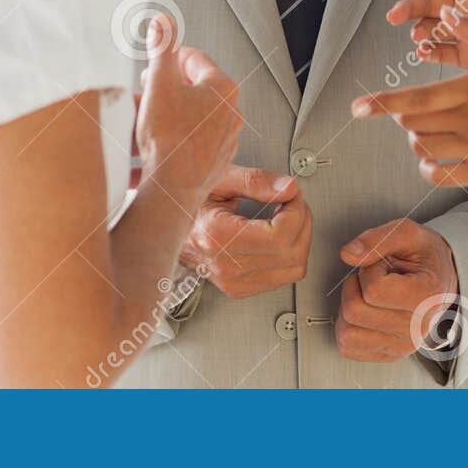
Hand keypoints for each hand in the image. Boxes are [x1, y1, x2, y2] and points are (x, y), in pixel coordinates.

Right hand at [135, 14, 241, 201]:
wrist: (173, 188)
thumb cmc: (170, 139)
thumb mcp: (159, 83)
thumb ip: (162, 48)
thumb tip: (164, 21)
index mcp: (222, 88)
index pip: (195, 59)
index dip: (170, 57)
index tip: (158, 60)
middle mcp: (230, 113)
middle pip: (195, 88)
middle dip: (167, 86)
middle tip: (148, 88)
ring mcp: (224, 139)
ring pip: (193, 116)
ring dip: (170, 112)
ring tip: (144, 117)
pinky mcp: (215, 161)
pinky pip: (193, 140)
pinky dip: (175, 137)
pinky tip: (155, 143)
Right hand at [180, 165, 311, 299]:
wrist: (165, 225)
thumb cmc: (188, 200)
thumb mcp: (218, 178)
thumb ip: (255, 181)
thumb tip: (289, 189)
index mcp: (217, 236)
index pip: (279, 235)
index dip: (296, 209)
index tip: (291, 193)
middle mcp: (224, 265)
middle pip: (292, 252)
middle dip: (302, 220)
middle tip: (291, 200)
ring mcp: (231, 282)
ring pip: (293, 268)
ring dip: (300, 238)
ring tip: (286, 215)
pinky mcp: (237, 288)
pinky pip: (284, 277)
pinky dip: (290, 254)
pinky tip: (279, 235)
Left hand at [335, 219, 458, 362]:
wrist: (442, 277)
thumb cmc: (426, 256)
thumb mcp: (407, 233)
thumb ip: (376, 239)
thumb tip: (348, 254)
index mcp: (425, 297)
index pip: (372, 291)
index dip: (369, 270)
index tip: (384, 265)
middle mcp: (416, 328)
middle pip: (354, 312)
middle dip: (355, 287)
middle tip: (374, 278)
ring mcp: (403, 346)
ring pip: (347, 334)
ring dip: (350, 308)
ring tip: (369, 296)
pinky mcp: (390, 354)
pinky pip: (349, 348)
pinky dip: (349, 327)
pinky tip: (366, 312)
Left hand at [352, 11, 467, 203]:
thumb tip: (451, 11)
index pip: (413, 100)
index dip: (379, 104)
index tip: (355, 108)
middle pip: (411, 124)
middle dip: (402, 116)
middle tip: (412, 110)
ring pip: (421, 147)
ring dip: (415, 138)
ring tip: (428, 129)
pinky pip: (437, 174)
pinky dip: (428, 166)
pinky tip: (434, 158)